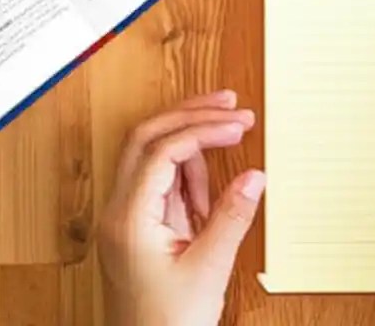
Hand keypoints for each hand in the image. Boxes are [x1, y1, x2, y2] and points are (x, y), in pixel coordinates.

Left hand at [99, 90, 263, 325]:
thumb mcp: (209, 270)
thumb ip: (231, 217)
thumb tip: (253, 176)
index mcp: (129, 220)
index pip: (161, 152)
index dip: (202, 131)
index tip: (237, 125)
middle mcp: (121, 213)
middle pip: (146, 139)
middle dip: (189, 116)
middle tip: (228, 104)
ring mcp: (128, 220)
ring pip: (152, 157)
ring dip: (190, 141)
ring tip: (230, 133)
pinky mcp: (140, 230)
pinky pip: (162, 185)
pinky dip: (188, 174)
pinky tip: (215, 177)